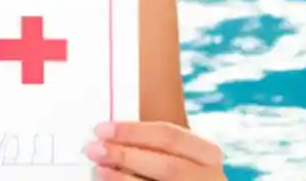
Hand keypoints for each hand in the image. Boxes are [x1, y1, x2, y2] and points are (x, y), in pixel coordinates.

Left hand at [87, 121, 225, 179]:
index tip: (101, 129)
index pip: (169, 136)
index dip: (132, 131)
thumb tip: (107, 136)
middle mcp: (210, 177)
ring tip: (99, 170)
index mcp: (207, 153)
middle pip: (167, 166)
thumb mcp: (172, 153)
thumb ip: (147, 145)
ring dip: (124, 179)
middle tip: (95, 150)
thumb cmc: (176, 170)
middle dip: (126, 156)